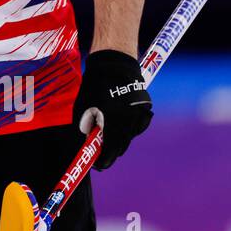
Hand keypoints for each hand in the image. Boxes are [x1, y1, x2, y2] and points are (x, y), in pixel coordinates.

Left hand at [72, 48, 152, 168]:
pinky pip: (137, 126)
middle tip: (100, 153)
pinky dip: (128, 128)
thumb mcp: (84, 108)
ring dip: (119, 139)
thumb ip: (86, 128)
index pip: (109, 150)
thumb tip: (88, 144)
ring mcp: (140, 115)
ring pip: (129, 137)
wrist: (114, 65)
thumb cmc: (94, 86)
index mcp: (112, 120)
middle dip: (110, 151)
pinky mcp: (146, 109)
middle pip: (121, 147)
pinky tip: (119, 121)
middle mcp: (129, 120)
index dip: (102, 160)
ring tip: (107, 132)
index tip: (97, 165)